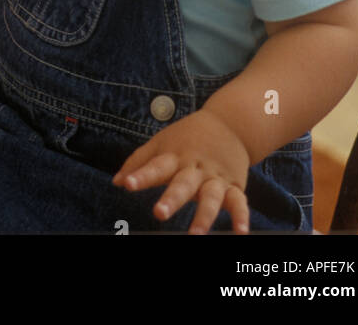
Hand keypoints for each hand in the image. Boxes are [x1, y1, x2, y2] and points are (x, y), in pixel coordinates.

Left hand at [112, 108, 250, 234]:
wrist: (230, 122)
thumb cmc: (188, 136)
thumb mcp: (162, 142)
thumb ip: (139, 162)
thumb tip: (116, 182)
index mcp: (175, 156)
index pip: (156, 166)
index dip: (141, 175)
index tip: (127, 184)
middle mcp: (195, 168)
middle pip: (183, 183)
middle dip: (172, 198)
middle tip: (159, 213)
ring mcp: (215, 177)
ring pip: (210, 196)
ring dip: (204, 215)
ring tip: (195, 234)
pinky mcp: (234, 186)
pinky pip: (239, 202)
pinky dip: (241, 217)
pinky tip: (240, 233)